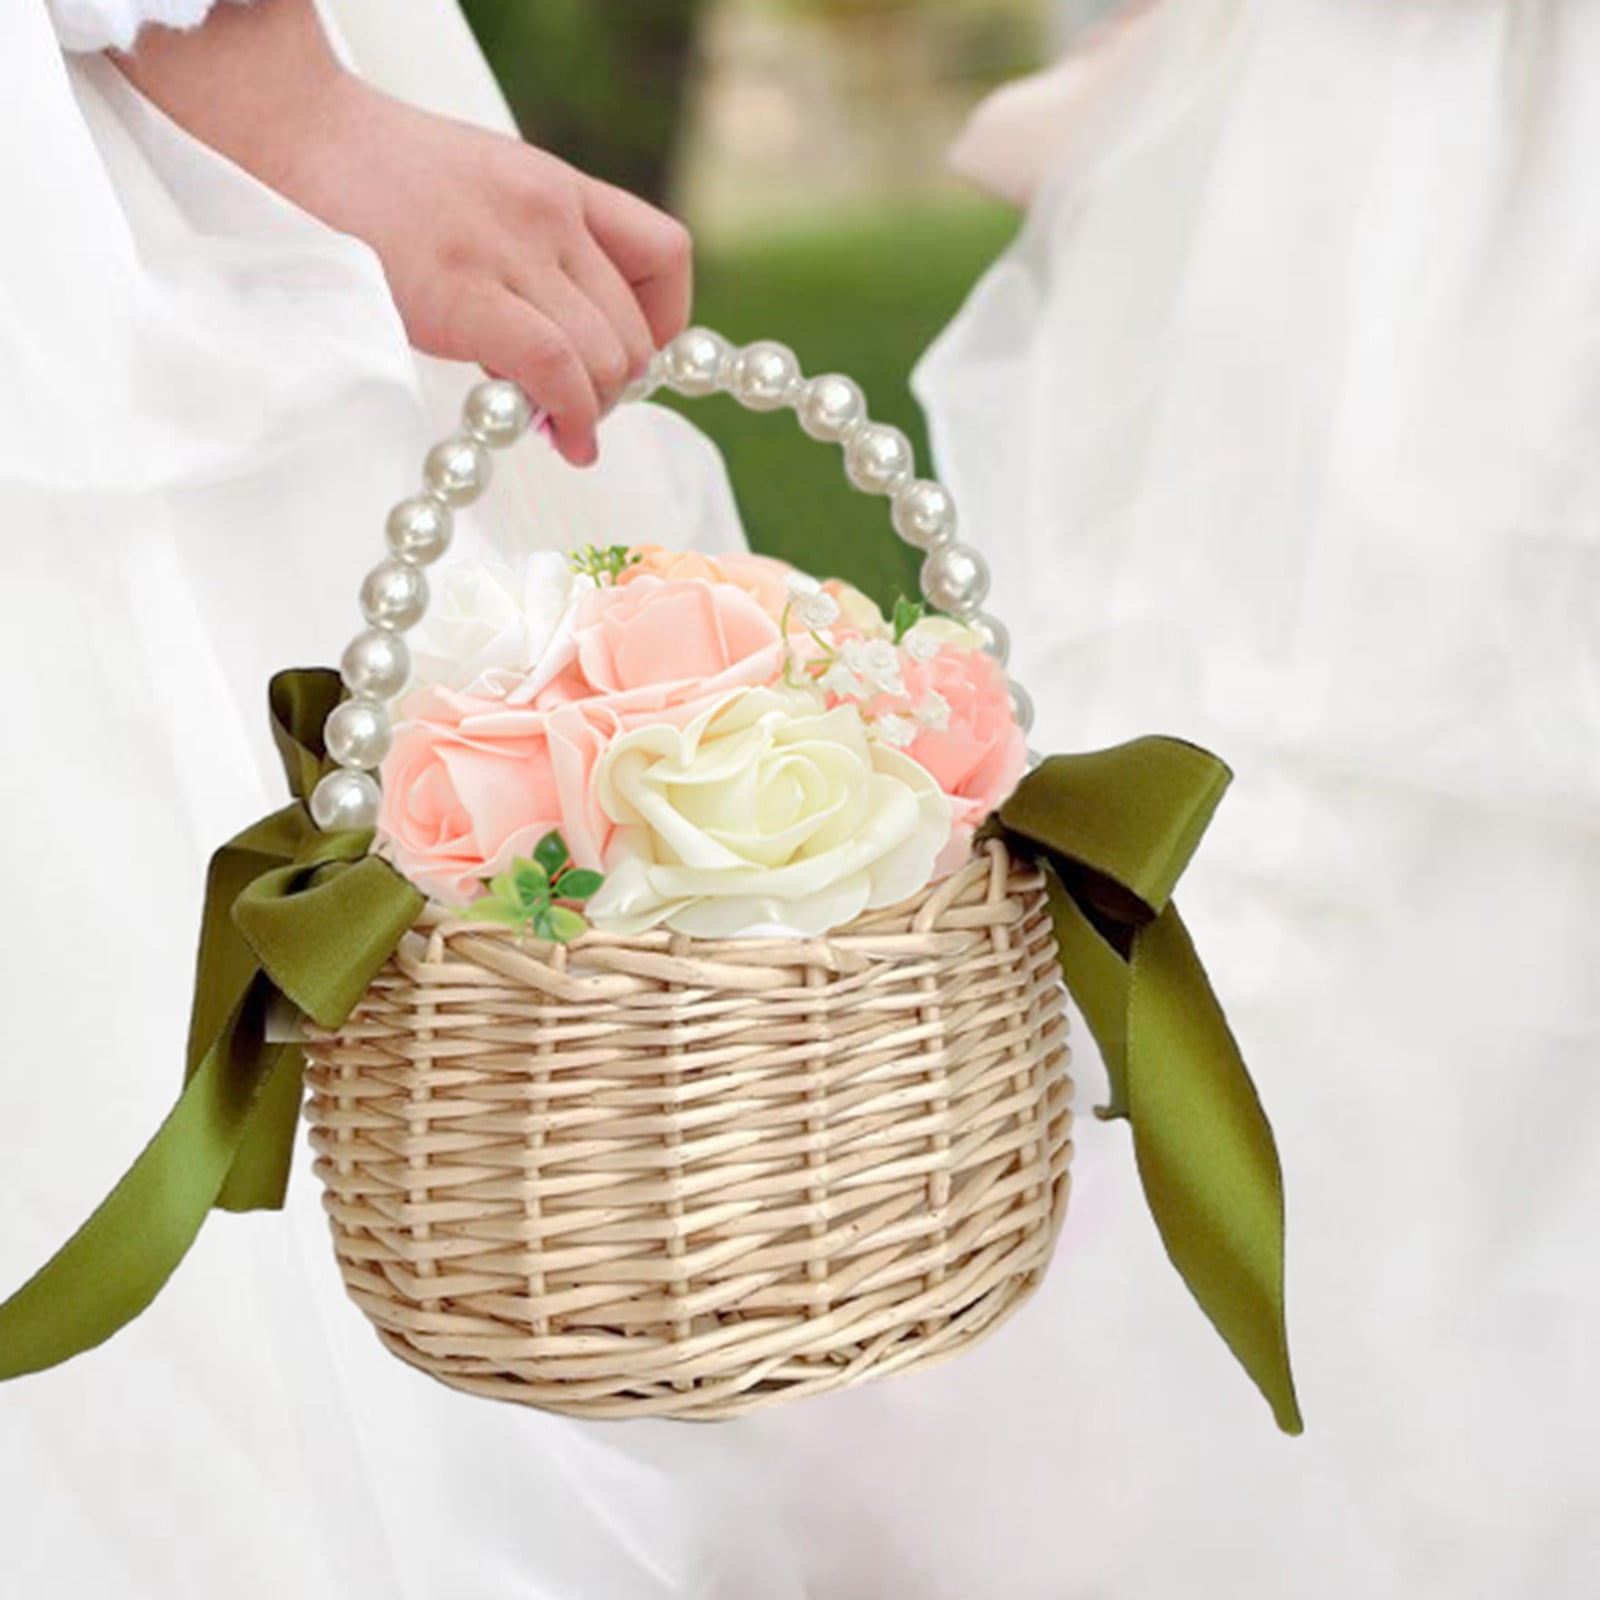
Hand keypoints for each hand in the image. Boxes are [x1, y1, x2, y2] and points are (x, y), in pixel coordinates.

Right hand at [278, 80, 691, 465]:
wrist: (292, 130)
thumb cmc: (366, 182)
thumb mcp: (475, 201)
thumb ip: (523, 263)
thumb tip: (544, 365)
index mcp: (556, 186)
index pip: (663, 253)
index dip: (663, 323)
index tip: (627, 361)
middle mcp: (550, 213)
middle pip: (636, 328)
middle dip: (617, 388)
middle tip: (572, 411)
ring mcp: (512, 250)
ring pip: (608, 358)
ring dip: (592, 411)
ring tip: (558, 429)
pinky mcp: (466, 291)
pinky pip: (556, 368)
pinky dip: (571, 417)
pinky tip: (562, 439)